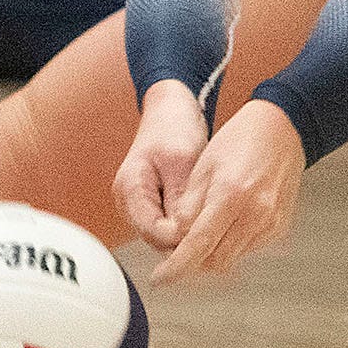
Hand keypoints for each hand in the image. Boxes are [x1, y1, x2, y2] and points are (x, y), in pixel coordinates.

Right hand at [115, 77, 210, 249]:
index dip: (182, 238)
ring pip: (165, 235)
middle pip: (158, 239)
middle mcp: (130, 202)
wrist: (171, 109)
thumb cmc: (173, 127)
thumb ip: (180, 200)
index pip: (154, 232)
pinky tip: (208, 216)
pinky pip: (171, 224)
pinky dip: (189, 223)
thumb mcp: (181, 162)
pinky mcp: (154, 204)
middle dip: (186, 239)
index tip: (209, 232)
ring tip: (215, 223)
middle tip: (218, 231)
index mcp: (129, 189)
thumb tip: (186, 235)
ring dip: (189, 232)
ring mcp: (140, 204)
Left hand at [150, 97, 304, 284]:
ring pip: (231, 259)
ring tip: (196, 235)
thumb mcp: (203, 166)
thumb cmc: (239, 140)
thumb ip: (188, 206)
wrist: (282, 131)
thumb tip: (176, 238)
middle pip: (215, 260)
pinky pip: (246, 249)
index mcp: (231, 195)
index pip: (198, 244)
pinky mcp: (278, 228)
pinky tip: (221, 226)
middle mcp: (255, 215)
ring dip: (210, 255)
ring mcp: (271, 224)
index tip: (159, 279)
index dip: (176, 267)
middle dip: (191, 263)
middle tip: (174, 254)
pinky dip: (228, 246)